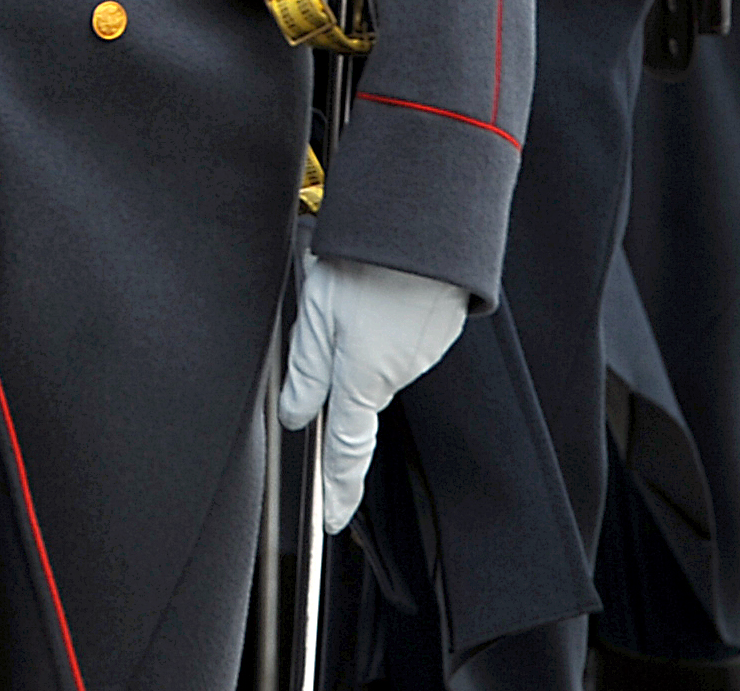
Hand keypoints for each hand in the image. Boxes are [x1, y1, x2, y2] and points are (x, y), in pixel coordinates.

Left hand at [277, 256, 467, 526]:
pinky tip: (383, 276)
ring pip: (380, 351)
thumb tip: (296, 416)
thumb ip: (304, 373)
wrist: (423, 220)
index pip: (348, 451)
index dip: (339, 487)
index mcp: (363, 381)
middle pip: (357, 383)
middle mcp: (399, 373)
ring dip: (366, 324)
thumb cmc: (368, 264)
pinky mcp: (442, 321)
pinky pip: (407, 328)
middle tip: (327, 301)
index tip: (333, 519)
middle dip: (341, 354)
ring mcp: (425, 347)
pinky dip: (391, 308)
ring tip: (356, 279)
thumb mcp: (316, 317)